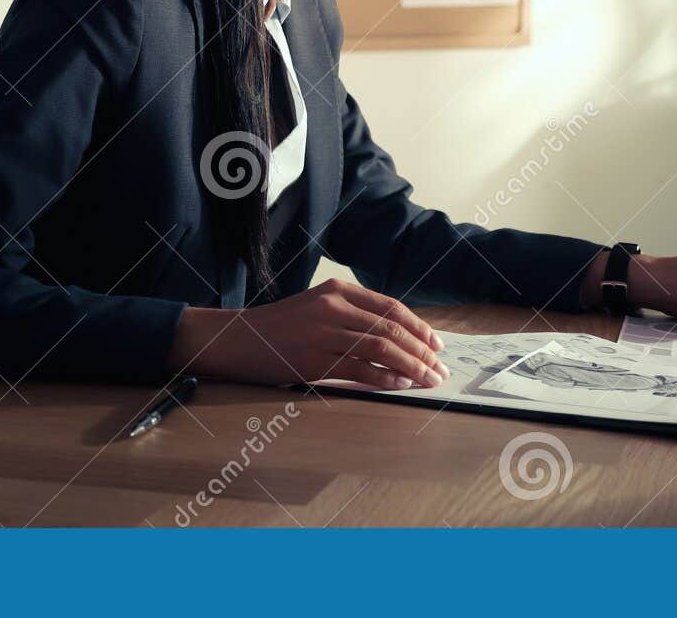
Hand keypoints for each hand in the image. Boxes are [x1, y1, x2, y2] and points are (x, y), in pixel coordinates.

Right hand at [165, 277, 450, 389]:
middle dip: (422, 350)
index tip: (437, 345)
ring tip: (428, 380)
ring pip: (381, 348)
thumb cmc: (280, 327)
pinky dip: (384, 379)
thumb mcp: (316, 308)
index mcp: (338, 291)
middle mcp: (333, 307)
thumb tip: (395, 339)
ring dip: (411, 366)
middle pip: (391, 328)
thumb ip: (352, 316)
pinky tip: (400, 385)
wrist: (236, 339)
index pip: (391, 307)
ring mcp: (322, 333)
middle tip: (440, 368)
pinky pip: (358, 370)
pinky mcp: (313, 360)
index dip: (419, 327)